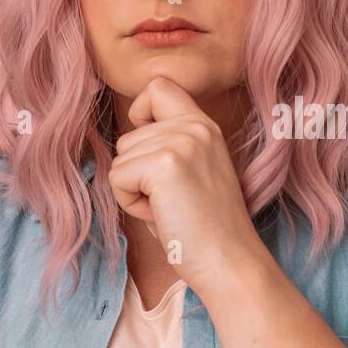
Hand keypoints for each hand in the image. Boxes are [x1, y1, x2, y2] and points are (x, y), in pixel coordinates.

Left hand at [108, 76, 269, 293]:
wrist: (229, 261)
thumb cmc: (204, 229)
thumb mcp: (191, 172)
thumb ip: (165, 147)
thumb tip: (126, 143)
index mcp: (205, 126)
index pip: (158, 87)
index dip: (141, 114)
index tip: (153, 152)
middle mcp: (195, 126)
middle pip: (128, 135)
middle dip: (136, 173)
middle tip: (171, 200)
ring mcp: (182, 142)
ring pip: (120, 158)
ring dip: (133, 190)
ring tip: (169, 208)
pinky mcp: (165, 164)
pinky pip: (117, 177)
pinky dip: (130, 203)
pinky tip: (161, 214)